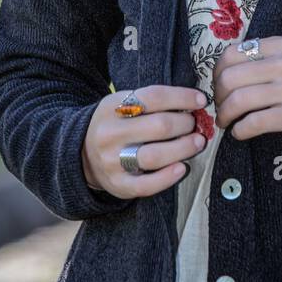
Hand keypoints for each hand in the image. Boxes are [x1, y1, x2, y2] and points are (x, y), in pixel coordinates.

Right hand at [81, 85, 208, 198]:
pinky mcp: (118, 185)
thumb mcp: (123, 104)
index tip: (201, 100)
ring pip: (155, 156)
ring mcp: (112, 161)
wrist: (81, 155)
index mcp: (113, 107)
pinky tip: (183, 168)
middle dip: (185, 124)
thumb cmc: (116, 125)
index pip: (154, 97)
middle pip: (159, 126)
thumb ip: (152, 102)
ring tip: (197, 142)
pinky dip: (168, 177)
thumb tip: (194, 103)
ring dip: (184, 148)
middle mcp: (110, 133)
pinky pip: (147, 185)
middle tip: (195, 125)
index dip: (182, 97)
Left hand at [212, 35, 281, 141]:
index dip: (217, 72)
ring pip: (238, 100)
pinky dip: (240, 130)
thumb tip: (233, 67)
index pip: (232, 54)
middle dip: (217, 96)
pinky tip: (241, 133)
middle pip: (230, 78)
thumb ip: (270, 54)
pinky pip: (254, 123)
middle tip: (219, 107)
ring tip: (226, 123)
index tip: (219, 86)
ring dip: (224, 115)